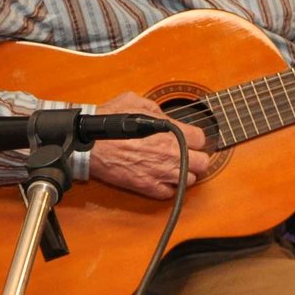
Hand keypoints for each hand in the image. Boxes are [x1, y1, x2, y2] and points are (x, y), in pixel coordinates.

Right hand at [86, 92, 210, 199]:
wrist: (90, 144)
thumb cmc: (110, 121)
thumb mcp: (136, 101)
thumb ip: (157, 108)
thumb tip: (164, 115)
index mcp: (171, 132)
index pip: (201, 138)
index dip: (195, 138)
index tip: (189, 138)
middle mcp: (171, 154)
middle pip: (203, 162)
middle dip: (197, 157)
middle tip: (187, 155)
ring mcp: (161, 173)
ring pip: (190, 180)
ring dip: (184, 173)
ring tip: (173, 167)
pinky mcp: (148, 187)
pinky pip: (169, 192)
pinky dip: (167, 187)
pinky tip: (160, 178)